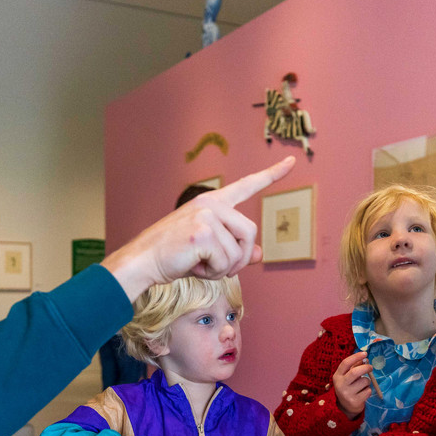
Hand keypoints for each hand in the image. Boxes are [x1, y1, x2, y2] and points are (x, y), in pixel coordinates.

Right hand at [102, 157, 295, 299]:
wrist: (144, 261)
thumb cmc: (174, 255)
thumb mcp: (209, 250)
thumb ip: (236, 249)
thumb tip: (260, 254)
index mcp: (212, 202)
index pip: (247, 185)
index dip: (271, 175)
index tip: (292, 163)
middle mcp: (211, 204)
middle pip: (251, 232)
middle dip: (240, 257)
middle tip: (220, 268)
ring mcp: (207, 216)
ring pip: (239, 252)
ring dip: (223, 268)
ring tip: (200, 264)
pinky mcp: (203, 233)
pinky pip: (226, 262)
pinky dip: (213, 273)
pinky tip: (194, 266)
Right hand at [332, 351, 376, 417]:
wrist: (346, 406)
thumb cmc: (348, 387)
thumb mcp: (347, 376)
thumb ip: (354, 366)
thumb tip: (364, 358)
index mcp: (337, 376)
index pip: (345, 363)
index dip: (356, 357)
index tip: (365, 353)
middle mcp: (340, 385)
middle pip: (355, 372)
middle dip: (365, 367)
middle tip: (370, 367)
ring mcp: (347, 394)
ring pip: (364, 381)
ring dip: (367, 381)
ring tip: (363, 385)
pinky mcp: (355, 401)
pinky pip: (368, 391)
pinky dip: (368, 390)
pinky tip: (363, 393)